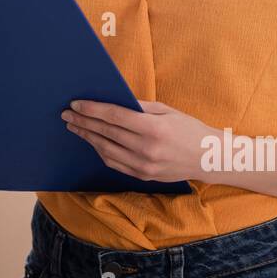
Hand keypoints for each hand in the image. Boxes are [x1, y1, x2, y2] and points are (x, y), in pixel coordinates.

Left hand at [61, 98, 214, 182]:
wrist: (209, 158)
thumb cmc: (189, 129)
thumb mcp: (167, 110)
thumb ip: (139, 107)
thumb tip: (112, 101)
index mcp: (154, 128)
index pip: (114, 117)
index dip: (92, 110)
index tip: (75, 104)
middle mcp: (147, 149)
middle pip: (106, 133)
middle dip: (83, 122)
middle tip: (67, 114)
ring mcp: (144, 166)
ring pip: (106, 150)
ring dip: (88, 137)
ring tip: (75, 127)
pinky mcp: (143, 176)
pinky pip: (114, 163)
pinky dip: (100, 151)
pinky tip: (93, 141)